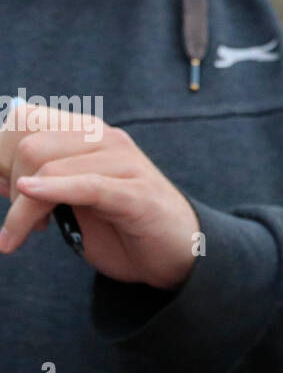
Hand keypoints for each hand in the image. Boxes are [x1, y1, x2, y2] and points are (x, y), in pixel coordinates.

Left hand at [0, 103, 199, 289]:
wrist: (175, 251)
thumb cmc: (119, 225)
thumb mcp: (72, 199)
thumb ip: (42, 181)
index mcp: (89, 134)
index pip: (27, 121)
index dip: (1, 156)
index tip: (2, 192)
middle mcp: (106, 139)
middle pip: (31, 145)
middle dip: (7, 184)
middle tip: (15, 224)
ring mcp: (125, 163)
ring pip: (50, 168)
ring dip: (22, 212)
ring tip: (20, 238)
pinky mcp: (136, 194)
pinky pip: (88, 186)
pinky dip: (53, 191)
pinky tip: (30, 195)